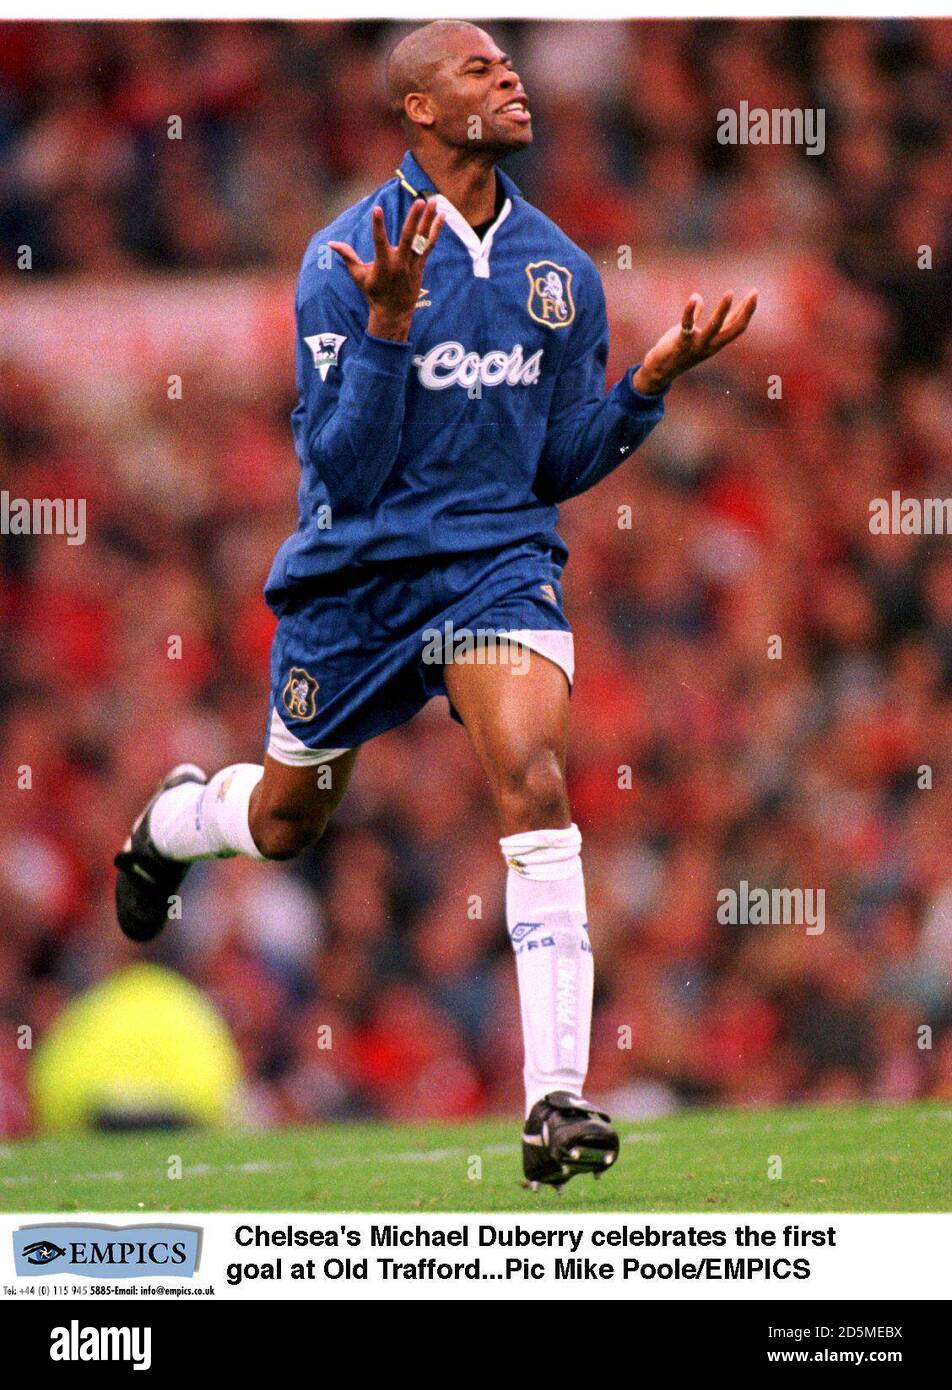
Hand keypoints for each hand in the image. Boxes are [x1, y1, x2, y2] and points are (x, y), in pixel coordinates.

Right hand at [328, 198, 444, 341]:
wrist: (393, 313)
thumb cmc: (373, 293)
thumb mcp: (358, 276)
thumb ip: (347, 256)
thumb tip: (330, 243)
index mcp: (382, 264)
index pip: (378, 241)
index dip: (377, 225)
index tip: (377, 208)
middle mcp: (399, 263)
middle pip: (408, 237)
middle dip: (414, 219)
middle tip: (420, 202)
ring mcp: (412, 264)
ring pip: (421, 239)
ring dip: (428, 220)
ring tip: (434, 201)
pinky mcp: (420, 265)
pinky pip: (429, 245)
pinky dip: (436, 231)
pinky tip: (442, 216)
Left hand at [632, 289, 757, 394]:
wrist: (658, 372)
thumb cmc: (675, 350)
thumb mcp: (690, 333)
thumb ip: (696, 317)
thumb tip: (698, 297)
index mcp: (715, 343)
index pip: (736, 326)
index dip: (746, 310)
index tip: (754, 293)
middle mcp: (710, 346)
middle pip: (734, 329)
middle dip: (746, 311)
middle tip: (754, 293)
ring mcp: (697, 345)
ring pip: (715, 327)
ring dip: (723, 310)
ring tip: (730, 293)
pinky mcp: (681, 342)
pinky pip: (687, 324)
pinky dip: (690, 310)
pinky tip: (694, 297)